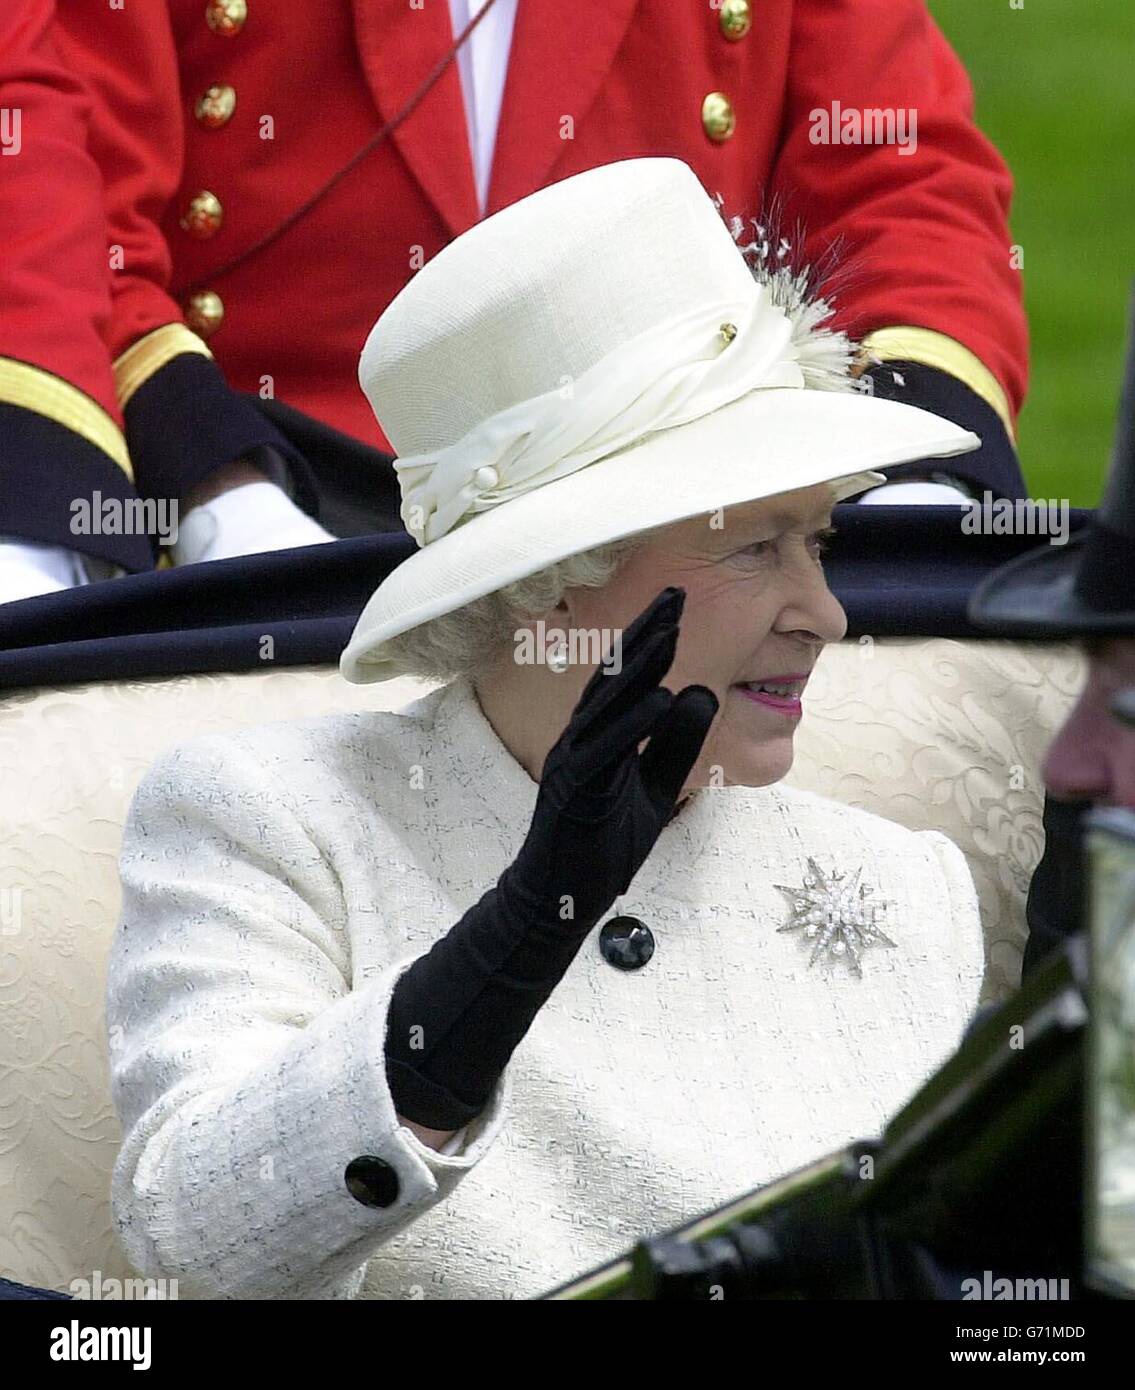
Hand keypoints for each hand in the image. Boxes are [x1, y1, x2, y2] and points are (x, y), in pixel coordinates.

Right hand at [504, 586, 718, 930]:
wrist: (558, 901)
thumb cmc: (601, 845)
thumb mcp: (655, 788)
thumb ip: (677, 745)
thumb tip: (701, 692)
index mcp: (596, 735)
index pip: (625, 678)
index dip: (650, 637)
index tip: (677, 600)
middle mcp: (578, 739)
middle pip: (612, 677)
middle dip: (645, 633)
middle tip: (676, 593)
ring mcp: (570, 764)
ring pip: (606, 706)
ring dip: (639, 667)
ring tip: (671, 632)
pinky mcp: (571, 793)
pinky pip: (604, 753)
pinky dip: (633, 725)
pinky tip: (661, 699)